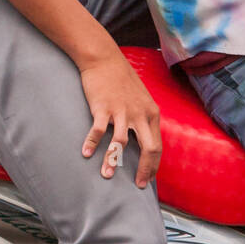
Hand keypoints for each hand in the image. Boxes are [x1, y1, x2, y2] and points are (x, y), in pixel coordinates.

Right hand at [78, 52, 161, 185]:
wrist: (105, 59)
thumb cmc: (122, 80)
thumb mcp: (141, 98)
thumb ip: (144, 118)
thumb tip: (144, 139)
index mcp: (151, 113)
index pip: (157, 146)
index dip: (153, 165)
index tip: (147, 179)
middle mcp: (140, 113)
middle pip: (148, 148)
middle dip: (144, 169)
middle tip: (138, 184)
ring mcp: (122, 110)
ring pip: (120, 142)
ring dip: (113, 161)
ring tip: (107, 175)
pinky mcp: (103, 107)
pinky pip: (98, 130)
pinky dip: (92, 144)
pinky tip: (86, 154)